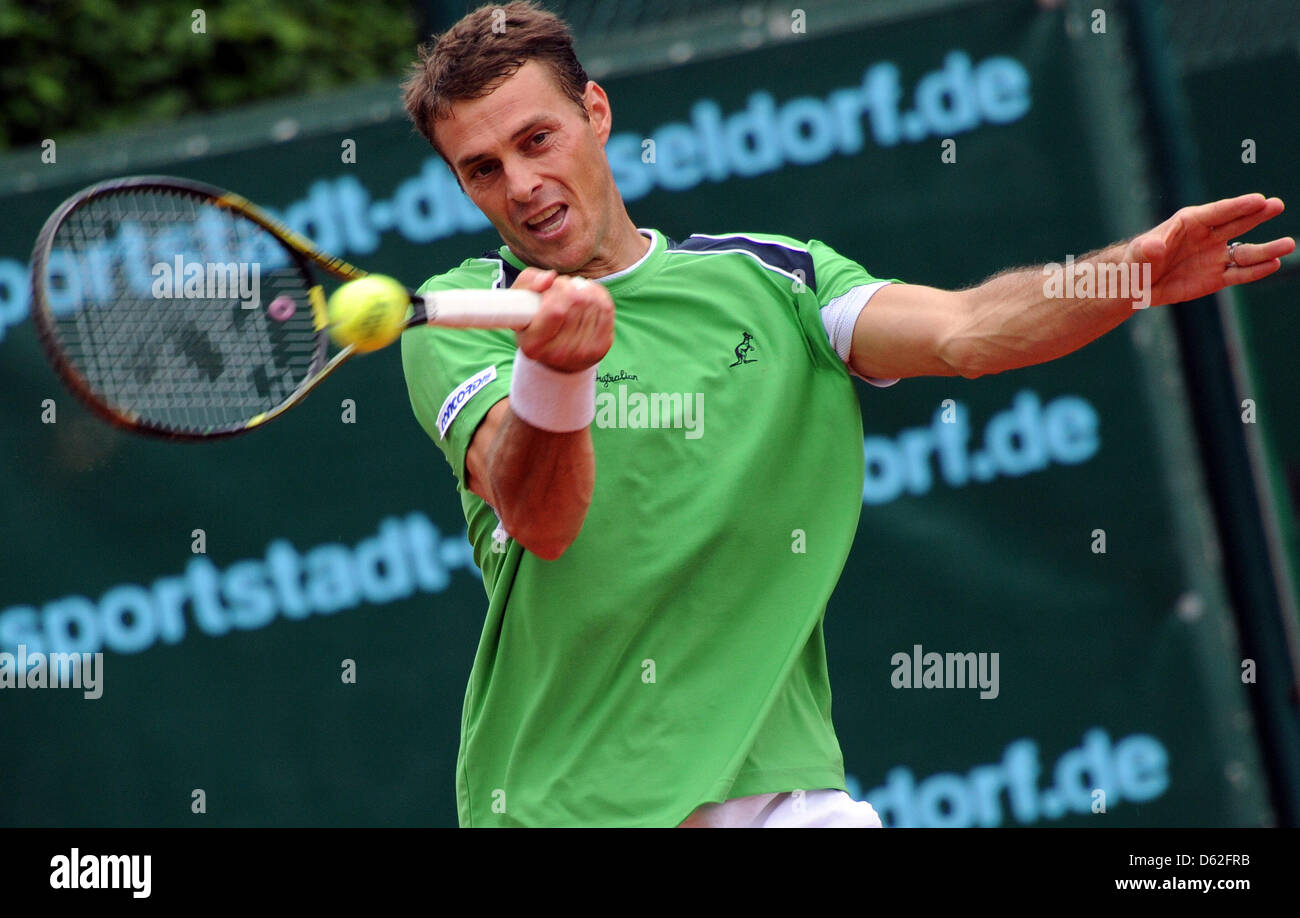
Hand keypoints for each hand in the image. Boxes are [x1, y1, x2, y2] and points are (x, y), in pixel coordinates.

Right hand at [510, 267, 614, 372]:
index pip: (555, 311)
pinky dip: (597, 294)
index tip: (551, 286)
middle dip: (569, 286)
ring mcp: (583, 353)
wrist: (554, 353)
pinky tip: (587, 294)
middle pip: (577, 302)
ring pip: (593, 302)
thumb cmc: (533, 320)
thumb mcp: (518, 299)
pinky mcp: (601, 347)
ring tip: (572, 293)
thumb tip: (549, 278)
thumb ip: (528, 281)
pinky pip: (606, 308)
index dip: (556, 290)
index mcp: (533, 344)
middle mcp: (558, 353)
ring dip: (583, 289)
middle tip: (562, 288)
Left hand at [1124, 193, 1294, 307]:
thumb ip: (1147, 249)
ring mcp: (1213, 257)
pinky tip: (1273, 265)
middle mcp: (1206, 237)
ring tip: (1288, 245)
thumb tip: (1155, 246)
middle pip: (1236, 223)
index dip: (1237, 206)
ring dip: (1265, 249)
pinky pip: (1239, 274)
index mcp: (1189, 223)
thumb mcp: (1137, 255)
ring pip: (1244, 252)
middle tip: (1276, 205)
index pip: (1216, 212)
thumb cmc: (1135, 262)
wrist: (1135, 284)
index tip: (1258, 199)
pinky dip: (1255, 271)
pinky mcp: (1215, 278)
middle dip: (1256, 214)